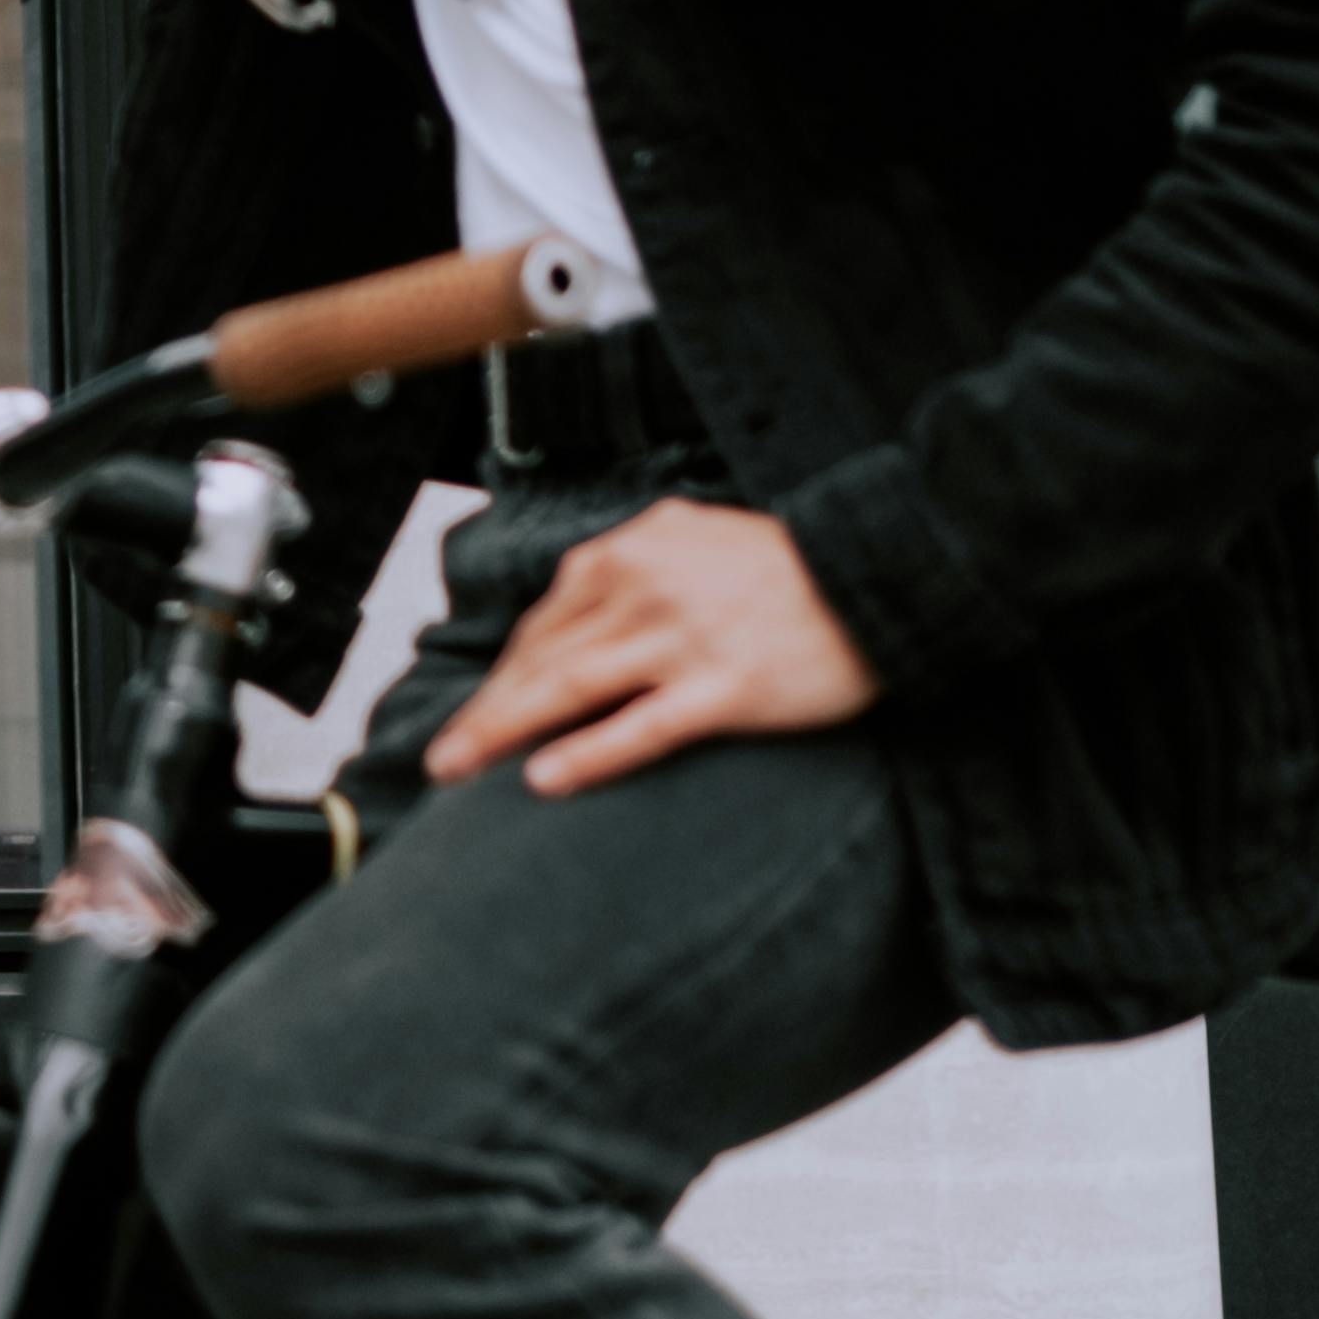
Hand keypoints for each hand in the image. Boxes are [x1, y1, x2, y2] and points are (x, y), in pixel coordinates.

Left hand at [424, 499, 875, 798]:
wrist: (879, 574)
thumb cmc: (787, 569)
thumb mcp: (693, 540)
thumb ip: (633, 569)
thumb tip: (574, 612)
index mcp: (631, 550)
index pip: (546, 623)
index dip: (502, 674)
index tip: (473, 714)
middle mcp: (643, 586)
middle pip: (542, 658)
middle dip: (484, 711)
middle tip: (438, 759)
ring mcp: (683, 636)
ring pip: (569, 689)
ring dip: (502, 731)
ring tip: (457, 771)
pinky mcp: (726, 686)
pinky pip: (641, 727)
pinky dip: (587, 752)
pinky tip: (544, 778)